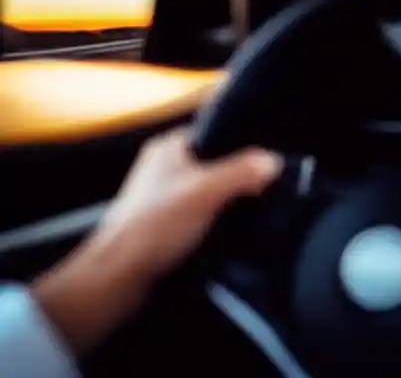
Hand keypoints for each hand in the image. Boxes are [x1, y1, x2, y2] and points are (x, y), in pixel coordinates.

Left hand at [33, 129, 281, 355]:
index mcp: (169, 147)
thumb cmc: (154, 227)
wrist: (119, 277)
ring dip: (231, 200)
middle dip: (242, 175)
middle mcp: (165, 167)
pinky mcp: (167, 223)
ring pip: (212, 189)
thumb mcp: (207, 192)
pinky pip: (204, 213)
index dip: (246, 143)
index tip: (270, 160)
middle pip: (218, 162)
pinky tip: (234, 230)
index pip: (218, 130)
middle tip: (268, 187)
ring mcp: (164, 196)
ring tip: (255, 209)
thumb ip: (243, 171)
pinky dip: (219, 219)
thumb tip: (274, 161)